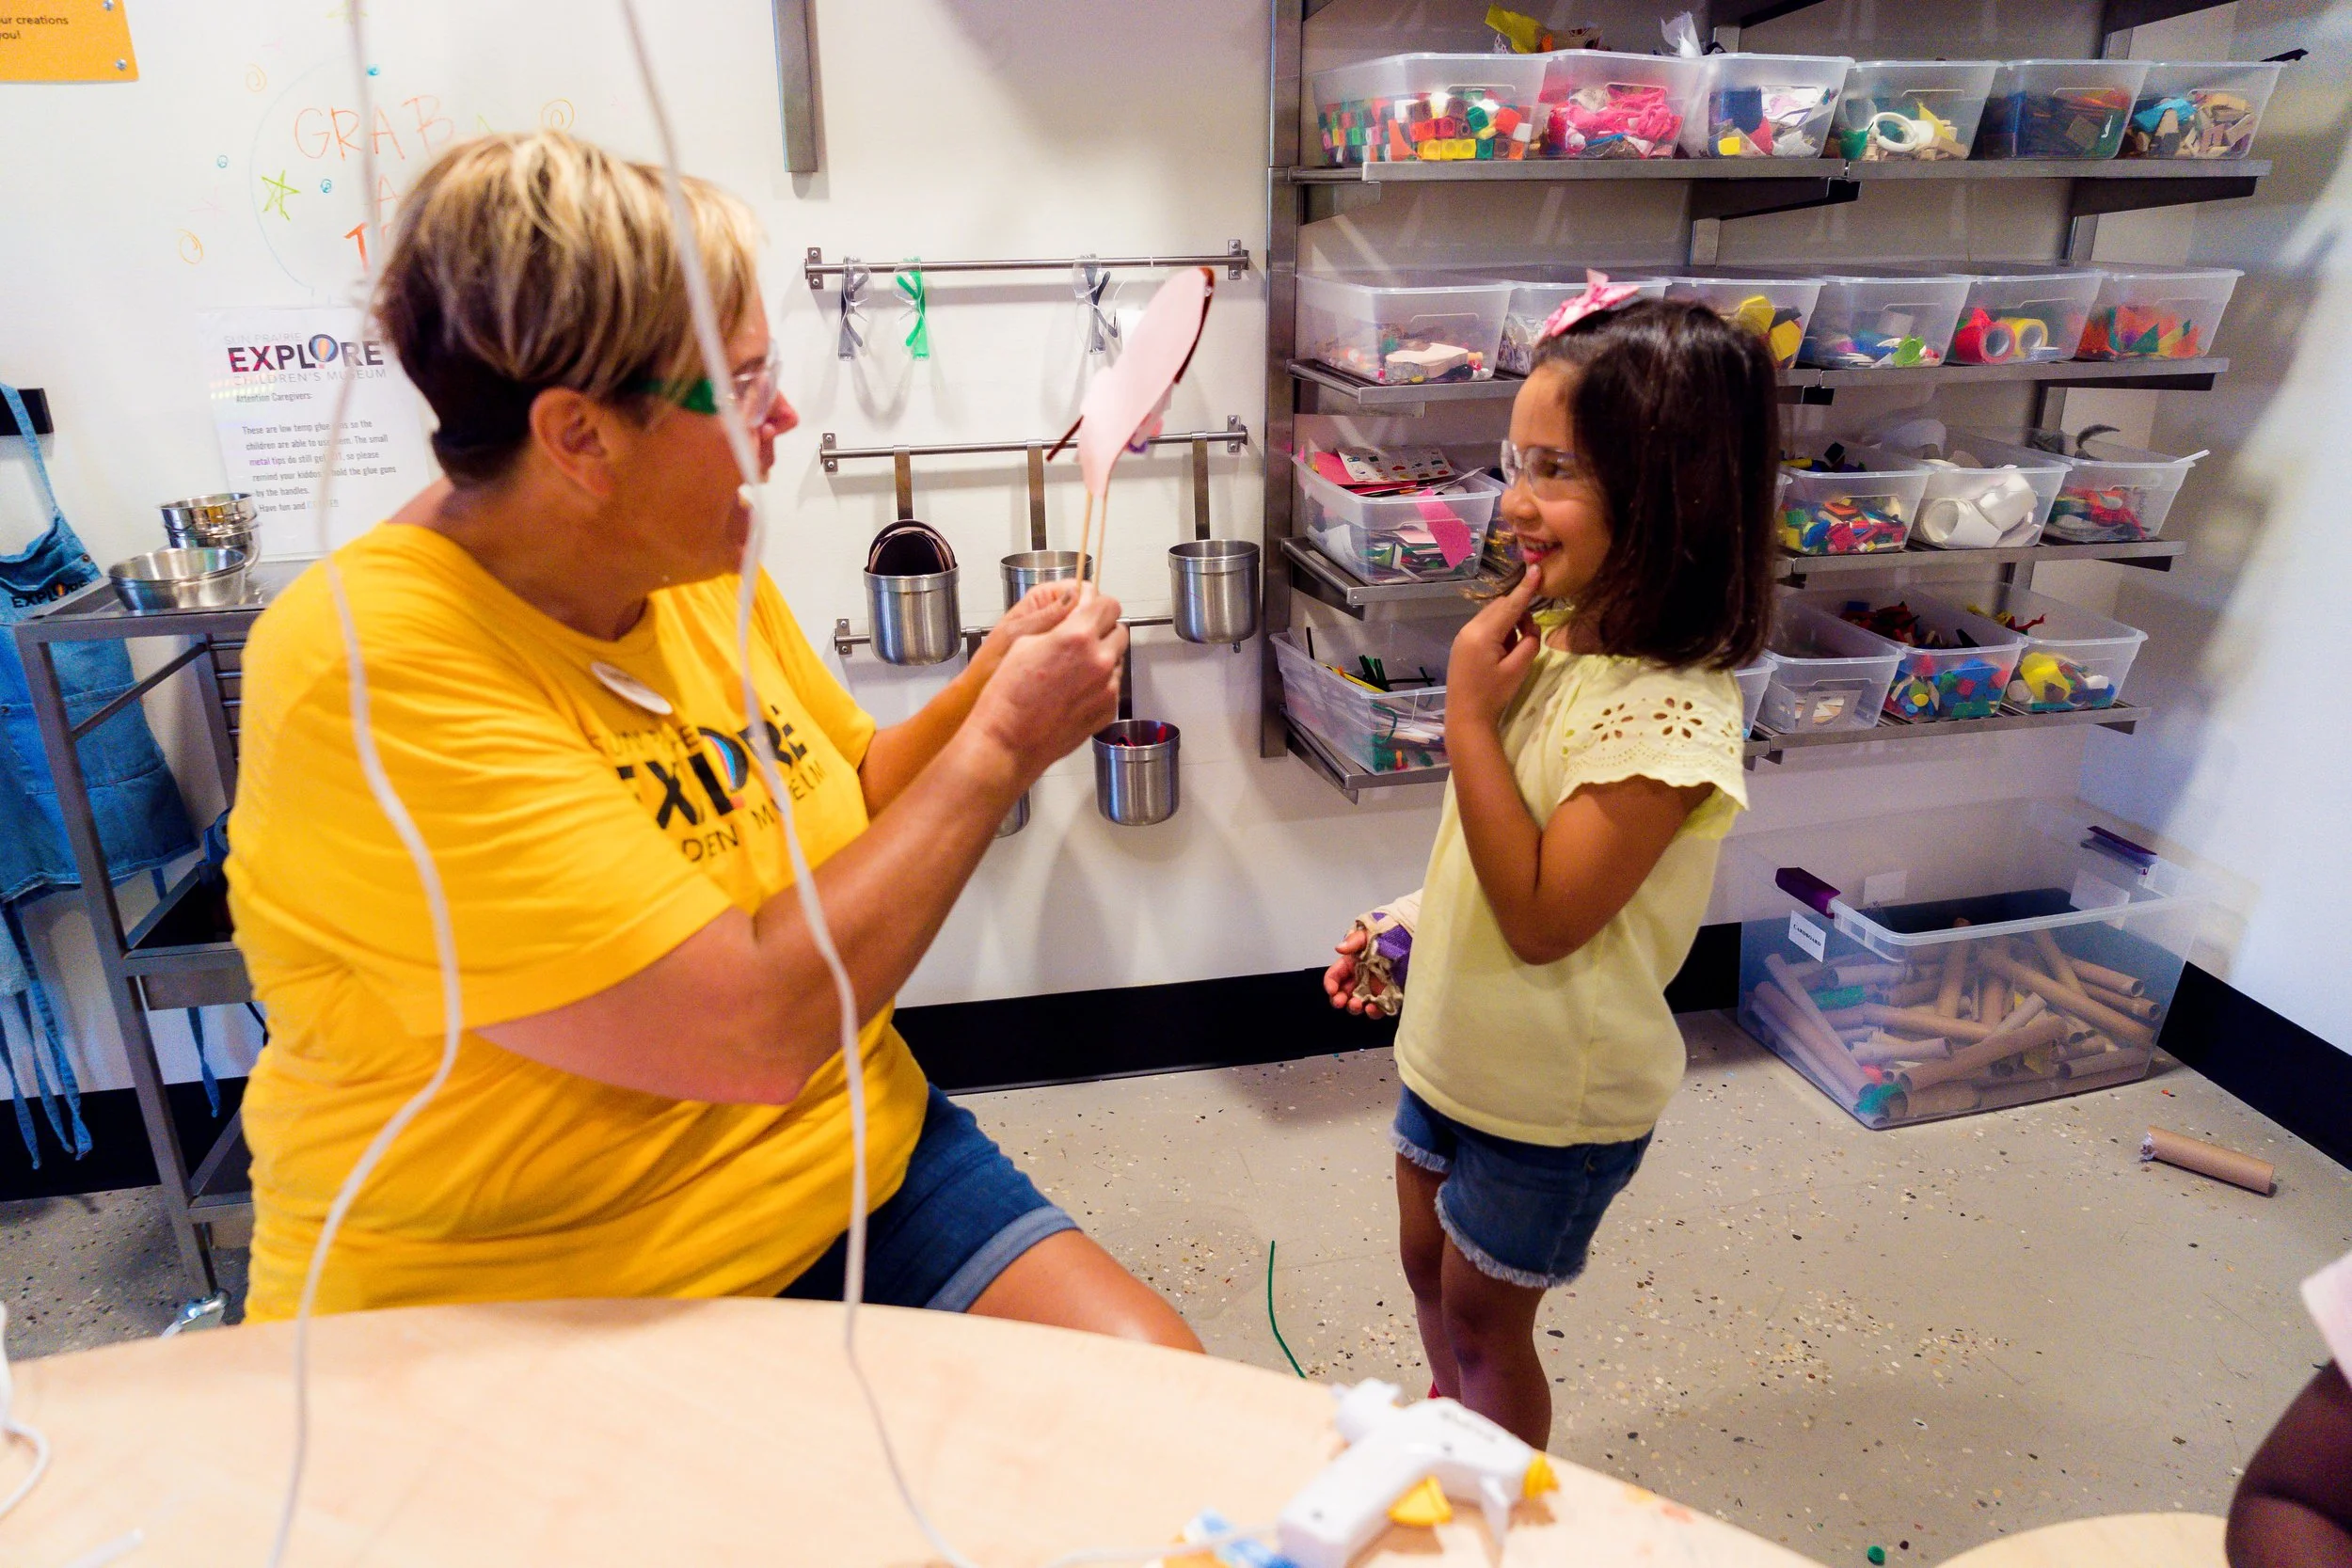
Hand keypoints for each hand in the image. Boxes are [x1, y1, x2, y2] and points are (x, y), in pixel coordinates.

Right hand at [967, 583, 1126, 781]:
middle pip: (1119, 629)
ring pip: (1117, 658)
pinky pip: (1112, 685)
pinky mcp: (1109, 709)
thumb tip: (1076, 605)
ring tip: (1071, 670)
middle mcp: (1100, 659)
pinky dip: (1099, 683)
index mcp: (1078, 636)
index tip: (1088, 608)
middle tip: (1079, 639)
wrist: (1009, 741)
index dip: (1096, 604)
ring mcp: (1108, 687)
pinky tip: (1073, 691)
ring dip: (1101, 657)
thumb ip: (1058, 620)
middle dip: (1101, 630)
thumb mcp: (1024, 640)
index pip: (1108, 603)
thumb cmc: (1008, 695)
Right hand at [1322, 926, 1387, 1015]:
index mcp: (1352, 963)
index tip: (1332, 989)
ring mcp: (1373, 988)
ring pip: (1358, 1003)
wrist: (1411, 941)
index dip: (1330, 983)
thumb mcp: (1368, 934)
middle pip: (1343, 993)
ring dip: (1354, 1007)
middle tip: (1339, 1001)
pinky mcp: (1387, 996)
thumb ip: (1353, 941)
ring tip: (1356, 1005)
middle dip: (1338, 999)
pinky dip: (1373, 1011)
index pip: (1335, 976)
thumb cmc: (1388, 936)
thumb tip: (1339, 948)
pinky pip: (1378, 1008)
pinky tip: (1372, 1008)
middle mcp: (1360, 977)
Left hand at [1445, 572, 1543, 732]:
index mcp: (1483, 633)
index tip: (1536, 570)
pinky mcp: (1461, 643)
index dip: (1525, 588)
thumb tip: (1531, 627)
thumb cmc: (1494, 694)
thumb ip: (1530, 642)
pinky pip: (1484, 626)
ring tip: (1513, 651)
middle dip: (1518, 614)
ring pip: (1492, 616)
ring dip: (1508, 624)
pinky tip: (1500, 653)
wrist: (1466, 716)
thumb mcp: (1518, 669)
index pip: (1510, 604)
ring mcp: (1462, 635)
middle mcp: (1469, 628)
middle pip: (1500, 607)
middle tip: (1528, 636)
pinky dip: (1497, 632)